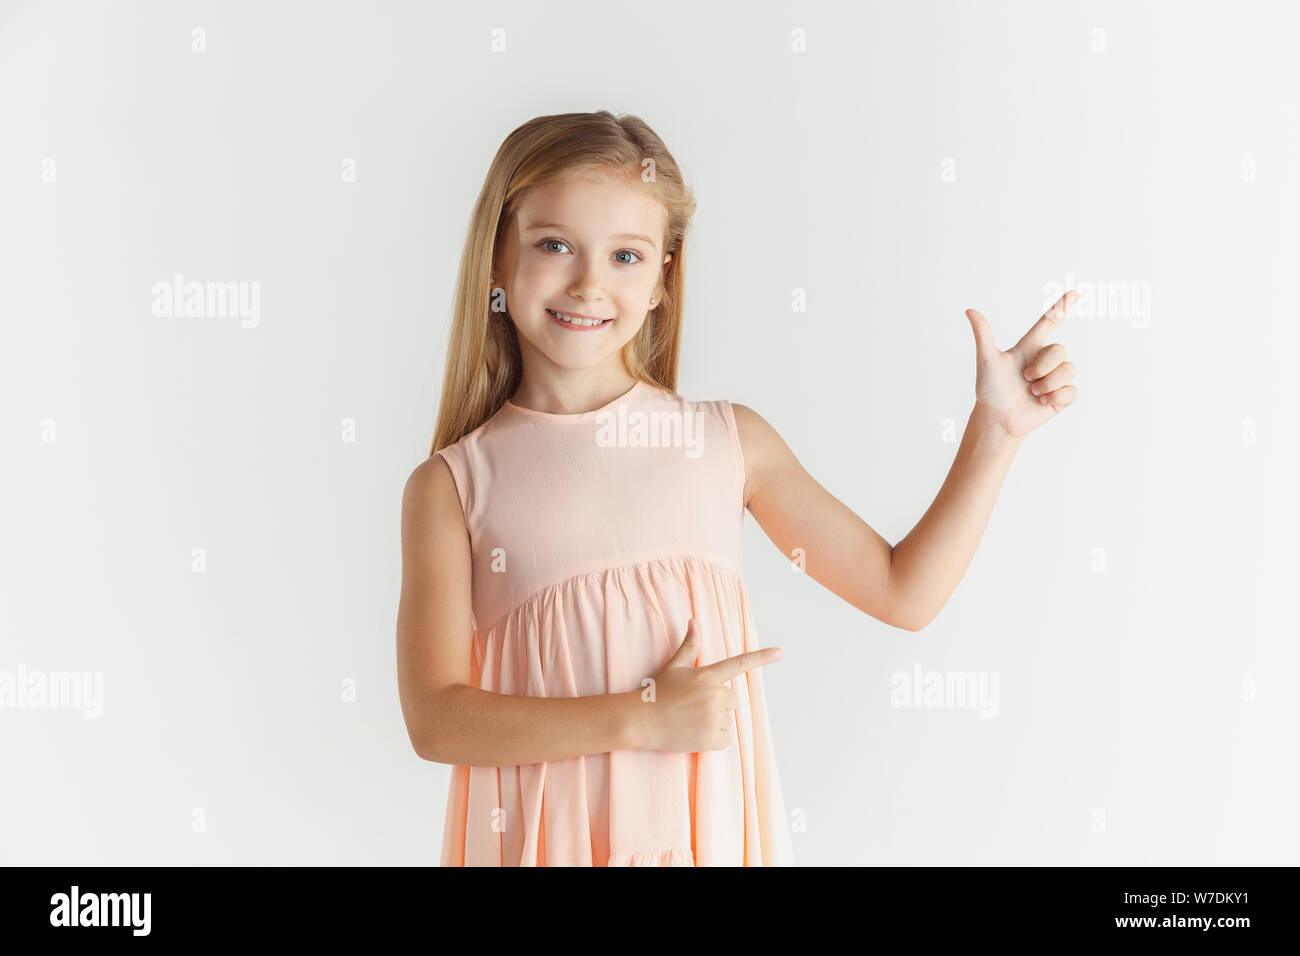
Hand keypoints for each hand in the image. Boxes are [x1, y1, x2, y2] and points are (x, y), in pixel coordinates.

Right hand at [636, 618, 782, 752]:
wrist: (642, 721)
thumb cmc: (658, 692)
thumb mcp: (674, 666)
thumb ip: (690, 645)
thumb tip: (694, 621)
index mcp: (707, 676)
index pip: (739, 664)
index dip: (761, 658)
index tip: (780, 652)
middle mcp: (714, 695)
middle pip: (731, 700)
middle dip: (717, 704)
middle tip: (692, 706)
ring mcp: (714, 717)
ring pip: (727, 721)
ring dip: (713, 722)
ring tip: (689, 720)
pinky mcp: (712, 738)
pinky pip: (725, 740)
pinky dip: (713, 740)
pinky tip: (694, 734)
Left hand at [965, 290, 1079, 440]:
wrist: (996, 418)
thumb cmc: (990, 389)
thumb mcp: (987, 360)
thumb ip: (983, 334)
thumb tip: (969, 310)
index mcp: (1029, 347)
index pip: (1049, 322)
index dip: (1062, 307)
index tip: (1075, 292)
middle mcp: (1044, 360)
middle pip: (1060, 350)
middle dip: (1042, 366)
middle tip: (1025, 379)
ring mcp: (1055, 378)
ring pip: (1068, 370)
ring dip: (1048, 384)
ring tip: (1032, 392)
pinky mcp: (1062, 396)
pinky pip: (1071, 391)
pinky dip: (1055, 398)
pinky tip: (1041, 403)